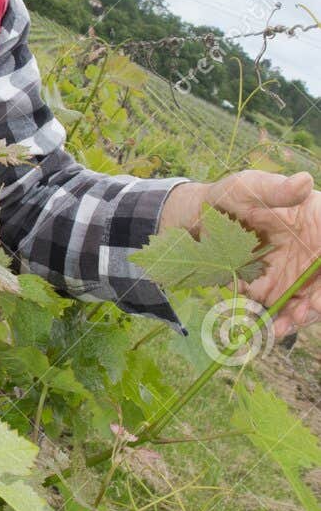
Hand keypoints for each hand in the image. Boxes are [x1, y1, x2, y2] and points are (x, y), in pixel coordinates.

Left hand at [160, 170, 320, 339]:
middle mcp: (313, 250)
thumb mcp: (250, 186)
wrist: (200, 220)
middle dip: (319, 300)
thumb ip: (276, 190)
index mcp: (317, 220)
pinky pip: (285, 310)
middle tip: (307, 311)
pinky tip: (272, 329)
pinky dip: (281, 322)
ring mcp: (296, 273)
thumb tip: (304, 181)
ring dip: (302, 316)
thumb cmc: (230, 196)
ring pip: (310, 300)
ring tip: (284, 326)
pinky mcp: (276, 290)